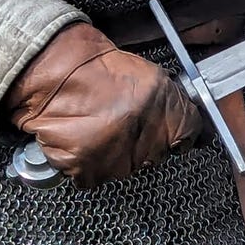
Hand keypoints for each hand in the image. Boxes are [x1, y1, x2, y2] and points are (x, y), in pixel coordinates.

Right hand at [2, 23, 203, 189]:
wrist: (53, 73)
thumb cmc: (95, 68)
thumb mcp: (148, 77)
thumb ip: (167, 102)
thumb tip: (177, 120)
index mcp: (169, 110)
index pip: (190, 133)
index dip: (176, 132)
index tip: (166, 129)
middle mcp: (150, 138)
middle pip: (155, 155)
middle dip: (141, 142)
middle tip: (118, 124)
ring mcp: (119, 159)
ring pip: (123, 168)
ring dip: (112, 155)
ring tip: (95, 129)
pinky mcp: (90, 172)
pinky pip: (92, 177)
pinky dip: (84, 164)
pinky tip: (78, 140)